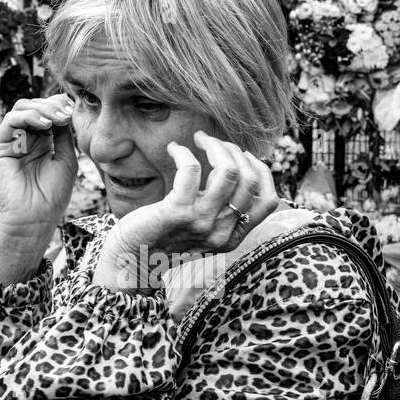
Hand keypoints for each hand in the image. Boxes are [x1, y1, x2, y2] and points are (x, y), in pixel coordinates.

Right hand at [0, 94, 77, 283]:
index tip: (73, 111)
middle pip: (34, 106)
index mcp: (41, 141)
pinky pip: (10, 121)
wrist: (35, 219)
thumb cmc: (52, 195)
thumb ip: (64, 133)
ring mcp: (11, 142)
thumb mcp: (66, 158)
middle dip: (52, 105)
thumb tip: (64, 109)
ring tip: (57, 118)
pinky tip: (44, 124)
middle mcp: (25, 139)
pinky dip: (28, 117)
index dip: (59, 107)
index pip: (47, 113)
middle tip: (67, 113)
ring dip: (42, 109)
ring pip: (21, 109)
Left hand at [92, 131, 279, 290]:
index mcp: (232, 237)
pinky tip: (173, 149)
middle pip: (249, 180)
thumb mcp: (202, 228)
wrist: (131, 260)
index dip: (261, 171)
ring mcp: (201, 223)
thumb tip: (236, 168)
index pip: (268, 201)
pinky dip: (183, 152)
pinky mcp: (177, 212)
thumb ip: (220, 209)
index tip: (243, 156)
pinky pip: (191, 170)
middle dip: (234, 151)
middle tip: (213, 143)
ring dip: (215, 146)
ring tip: (200, 139)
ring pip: (228, 171)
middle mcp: (222, 232)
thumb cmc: (164, 237)